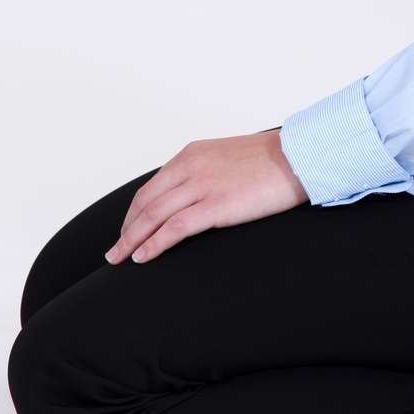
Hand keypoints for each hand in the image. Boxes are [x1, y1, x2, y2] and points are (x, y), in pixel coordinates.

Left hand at [103, 128, 307, 265]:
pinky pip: (174, 228)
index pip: (151, 187)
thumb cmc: (272, 161)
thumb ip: (206, 173)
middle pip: (144, 202)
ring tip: (120, 259)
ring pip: (152, 216)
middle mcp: (189, 166)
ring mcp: (201, 185)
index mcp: (191, 154)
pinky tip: (143, 257)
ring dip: (132, 240)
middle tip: (115, 250)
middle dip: (126, 229)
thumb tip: (195, 196)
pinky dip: (154, 244)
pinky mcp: (215, 205)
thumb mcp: (228, 159)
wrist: (298, 156)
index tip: (128, 230)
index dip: (134, 212)